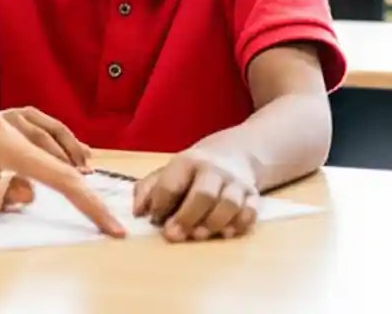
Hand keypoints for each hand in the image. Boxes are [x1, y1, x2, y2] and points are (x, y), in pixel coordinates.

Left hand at [133, 148, 258, 242]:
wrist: (231, 156)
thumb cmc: (189, 173)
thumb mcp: (165, 173)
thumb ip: (146, 190)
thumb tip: (138, 213)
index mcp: (186, 162)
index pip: (171, 184)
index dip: (160, 204)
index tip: (154, 220)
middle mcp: (213, 169)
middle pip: (203, 194)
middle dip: (187, 218)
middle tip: (174, 235)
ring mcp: (235, 182)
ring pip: (229, 203)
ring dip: (213, 223)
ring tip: (199, 236)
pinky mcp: (253, 194)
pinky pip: (250, 211)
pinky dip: (239, 225)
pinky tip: (225, 233)